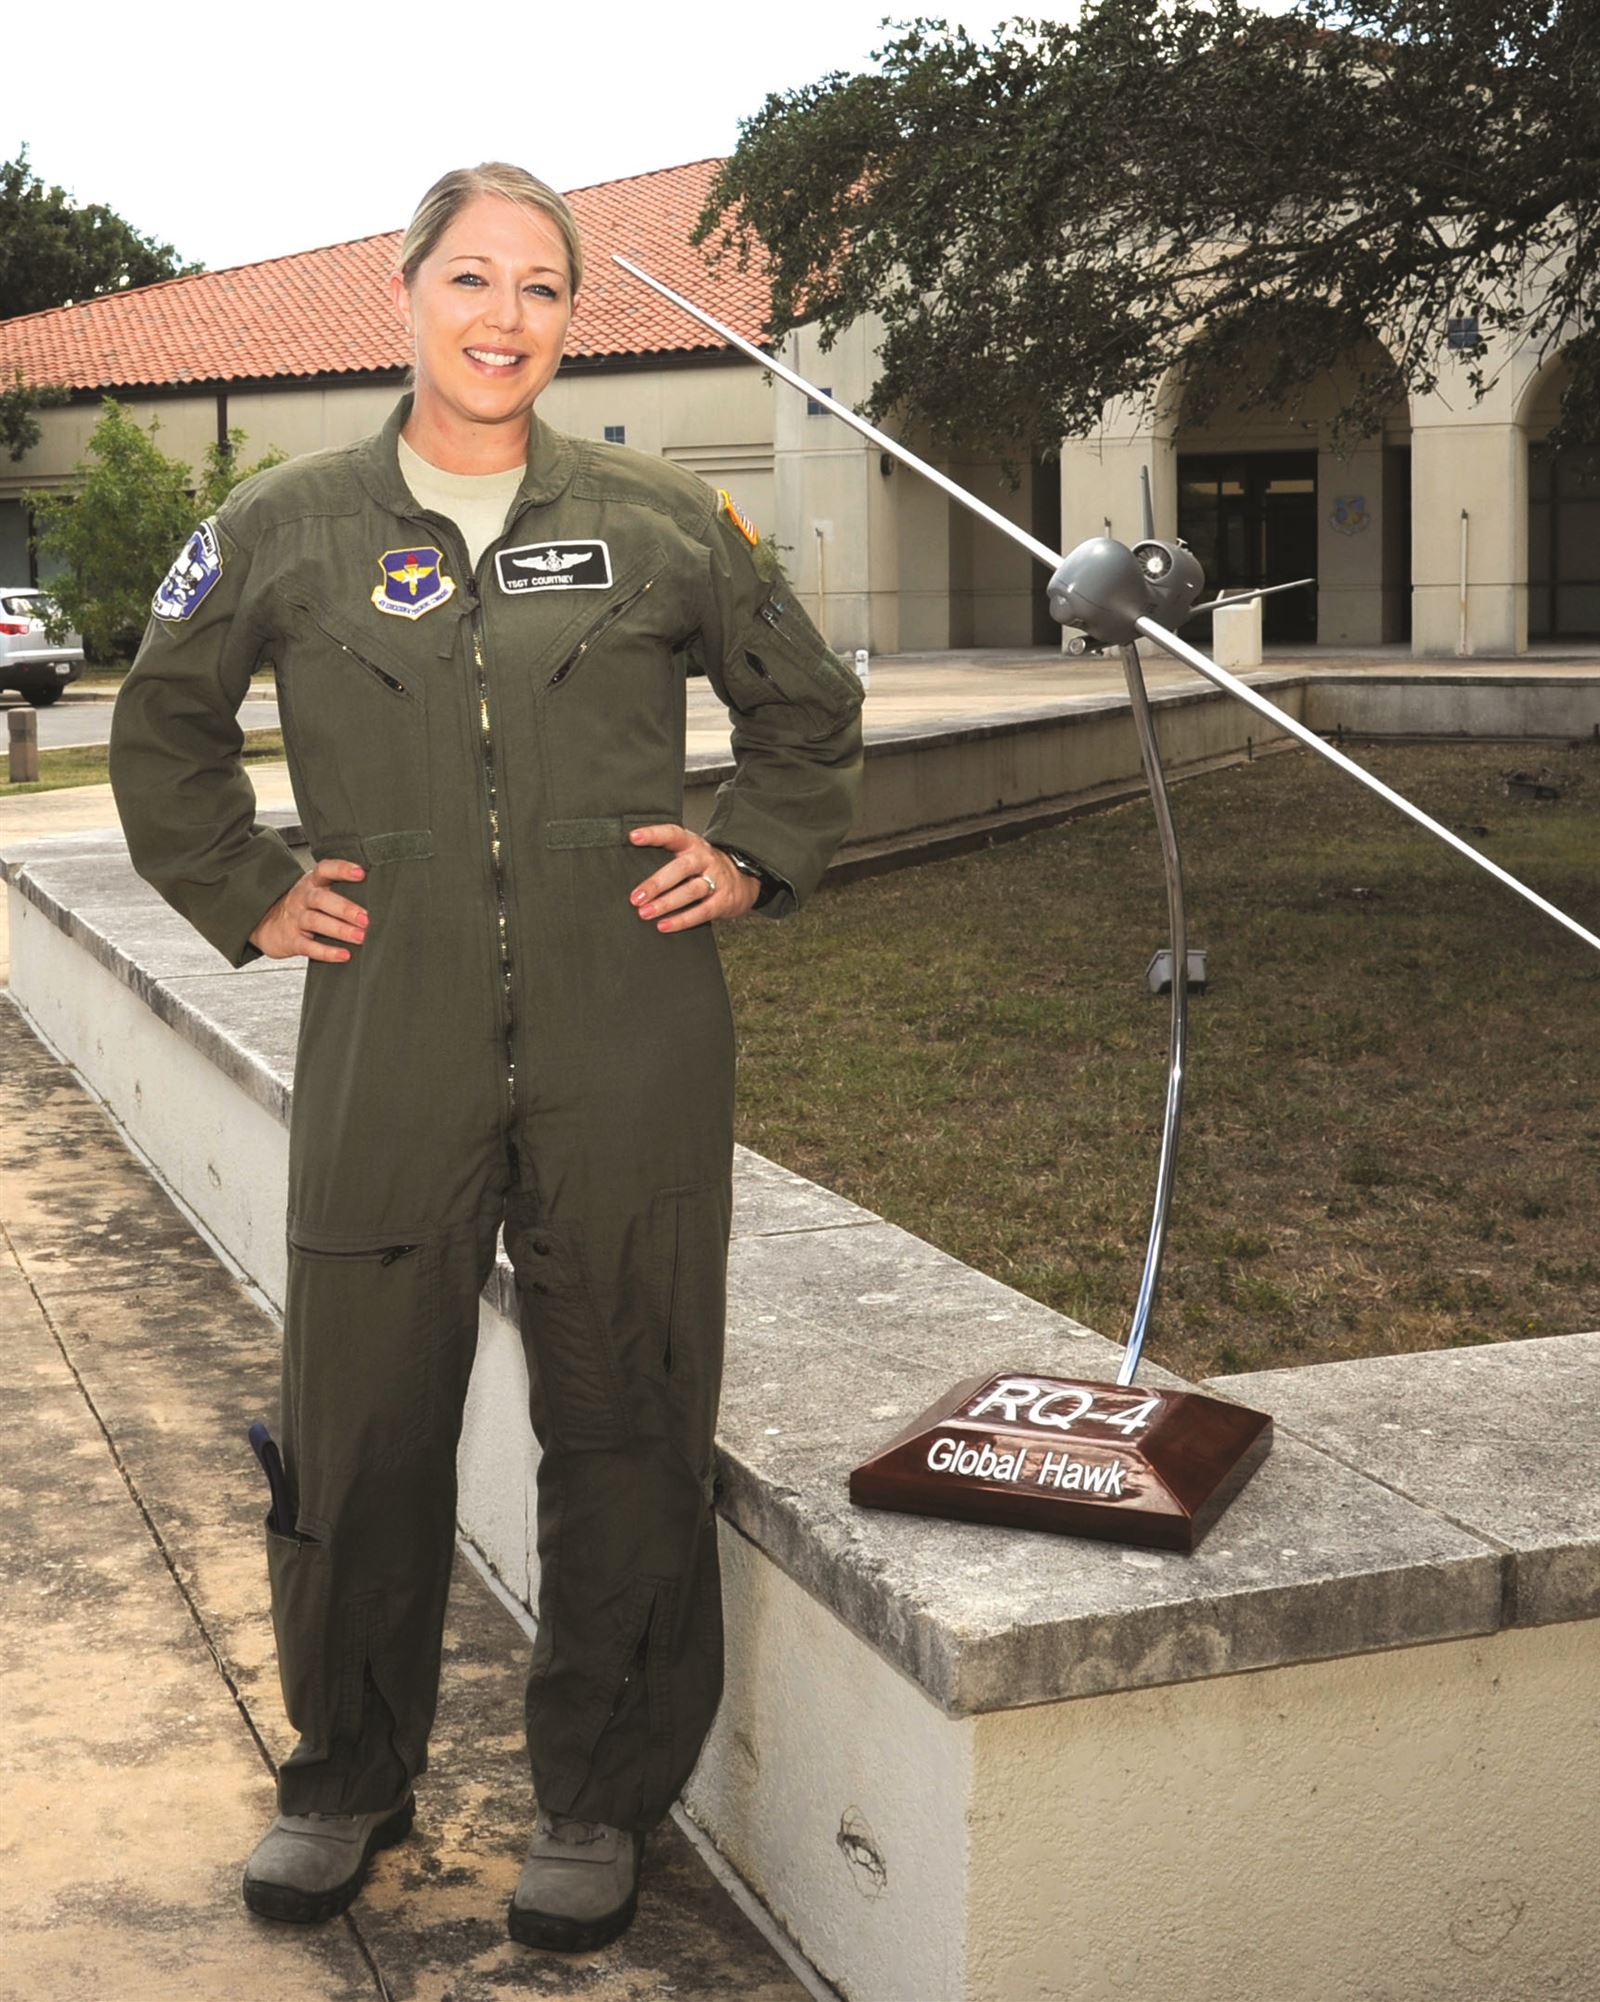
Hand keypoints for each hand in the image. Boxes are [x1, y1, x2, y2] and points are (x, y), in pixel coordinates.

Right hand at [250, 857, 369, 961]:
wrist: (266, 923)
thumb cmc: (303, 906)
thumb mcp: (316, 891)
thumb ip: (339, 890)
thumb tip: (380, 897)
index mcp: (312, 883)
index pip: (325, 869)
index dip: (341, 869)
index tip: (361, 872)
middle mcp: (303, 898)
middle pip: (321, 899)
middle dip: (345, 908)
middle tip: (366, 918)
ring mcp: (296, 919)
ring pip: (316, 921)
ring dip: (340, 930)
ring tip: (360, 937)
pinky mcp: (292, 940)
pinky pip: (308, 946)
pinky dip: (327, 952)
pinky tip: (344, 955)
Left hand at [628, 825, 760, 930]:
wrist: (743, 881)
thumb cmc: (704, 868)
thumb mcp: (689, 854)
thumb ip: (667, 856)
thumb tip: (628, 866)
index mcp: (693, 845)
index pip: (673, 834)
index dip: (654, 834)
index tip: (634, 837)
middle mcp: (705, 859)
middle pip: (681, 868)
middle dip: (656, 883)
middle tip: (635, 897)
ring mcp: (716, 880)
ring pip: (690, 891)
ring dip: (666, 904)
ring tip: (645, 913)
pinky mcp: (723, 901)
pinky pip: (701, 912)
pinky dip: (681, 920)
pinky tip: (663, 925)